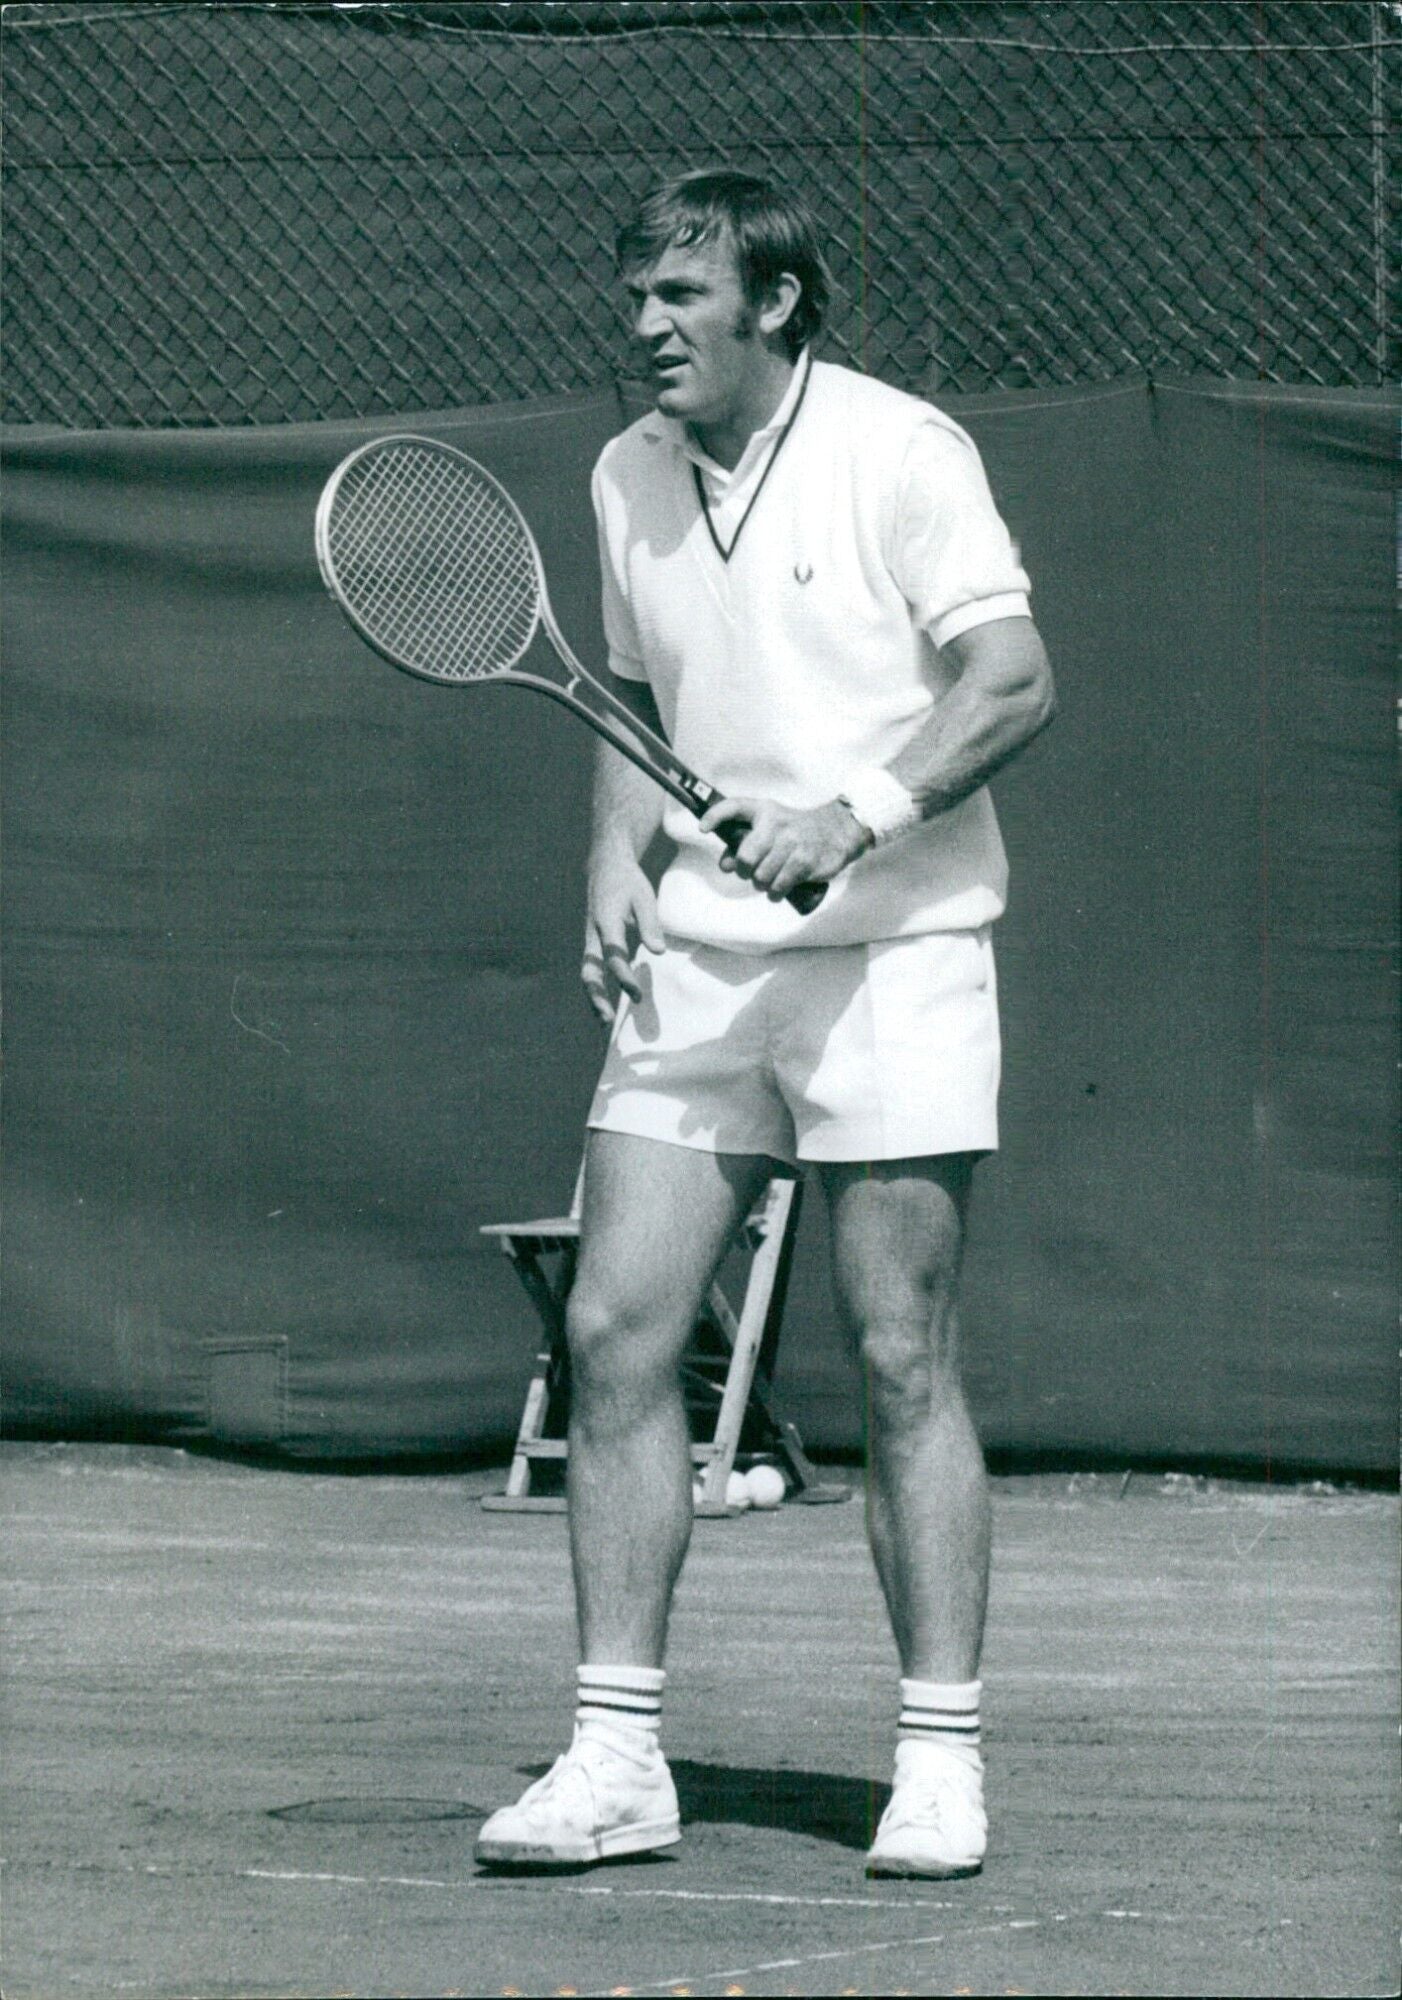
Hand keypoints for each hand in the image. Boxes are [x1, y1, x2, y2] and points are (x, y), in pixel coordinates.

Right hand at [582, 853, 663, 1026]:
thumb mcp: (644, 896)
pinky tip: (606, 1006)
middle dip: (596, 995)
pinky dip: (597, 988)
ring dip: (594, 997)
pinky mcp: (593, 943)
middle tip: (607, 1019)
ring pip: (587, 972)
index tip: (636, 994)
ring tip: (605, 1021)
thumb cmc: (628, 881)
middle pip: (589, 969)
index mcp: (606, 920)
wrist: (605, 867)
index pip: (613, 954)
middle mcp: (593, 933)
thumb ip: (650, 924)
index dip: (623, 976)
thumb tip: (658, 952)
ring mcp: (590, 939)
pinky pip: (592, 969)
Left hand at [695, 796, 871, 901]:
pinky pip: (778, 886)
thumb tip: (724, 865)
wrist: (837, 831)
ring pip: (761, 877)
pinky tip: (778, 889)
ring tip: (770, 879)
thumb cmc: (795, 832)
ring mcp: (792, 842)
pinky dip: (774, 893)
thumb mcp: (771, 829)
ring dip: (762, 884)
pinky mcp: (805, 861)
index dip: (715, 815)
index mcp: (764, 810)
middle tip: (751, 872)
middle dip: (744, 871)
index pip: (734, 806)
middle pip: (745, 857)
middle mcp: (776, 823)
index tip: (702, 828)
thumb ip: (744, 844)